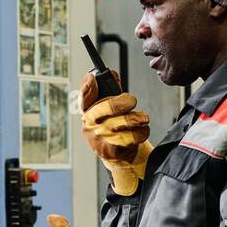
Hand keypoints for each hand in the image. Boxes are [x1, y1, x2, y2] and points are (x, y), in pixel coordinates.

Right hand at [80, 70, 151, 194]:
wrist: (117, 155)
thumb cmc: (114, 125)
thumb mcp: (110, 107)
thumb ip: (111, 89)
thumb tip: (110, 72)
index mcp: (87, 112)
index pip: (84, 97)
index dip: (87, 87)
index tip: (93, 77)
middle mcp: (89, 125)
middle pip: (109, 106)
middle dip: (125, 101)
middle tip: (132, 100)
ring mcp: (99, 139)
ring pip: (126, 121)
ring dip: (139, 118)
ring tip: (142, 119)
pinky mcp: (111, 151)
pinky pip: (133, 136)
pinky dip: (143, 131)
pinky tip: (140, 131)